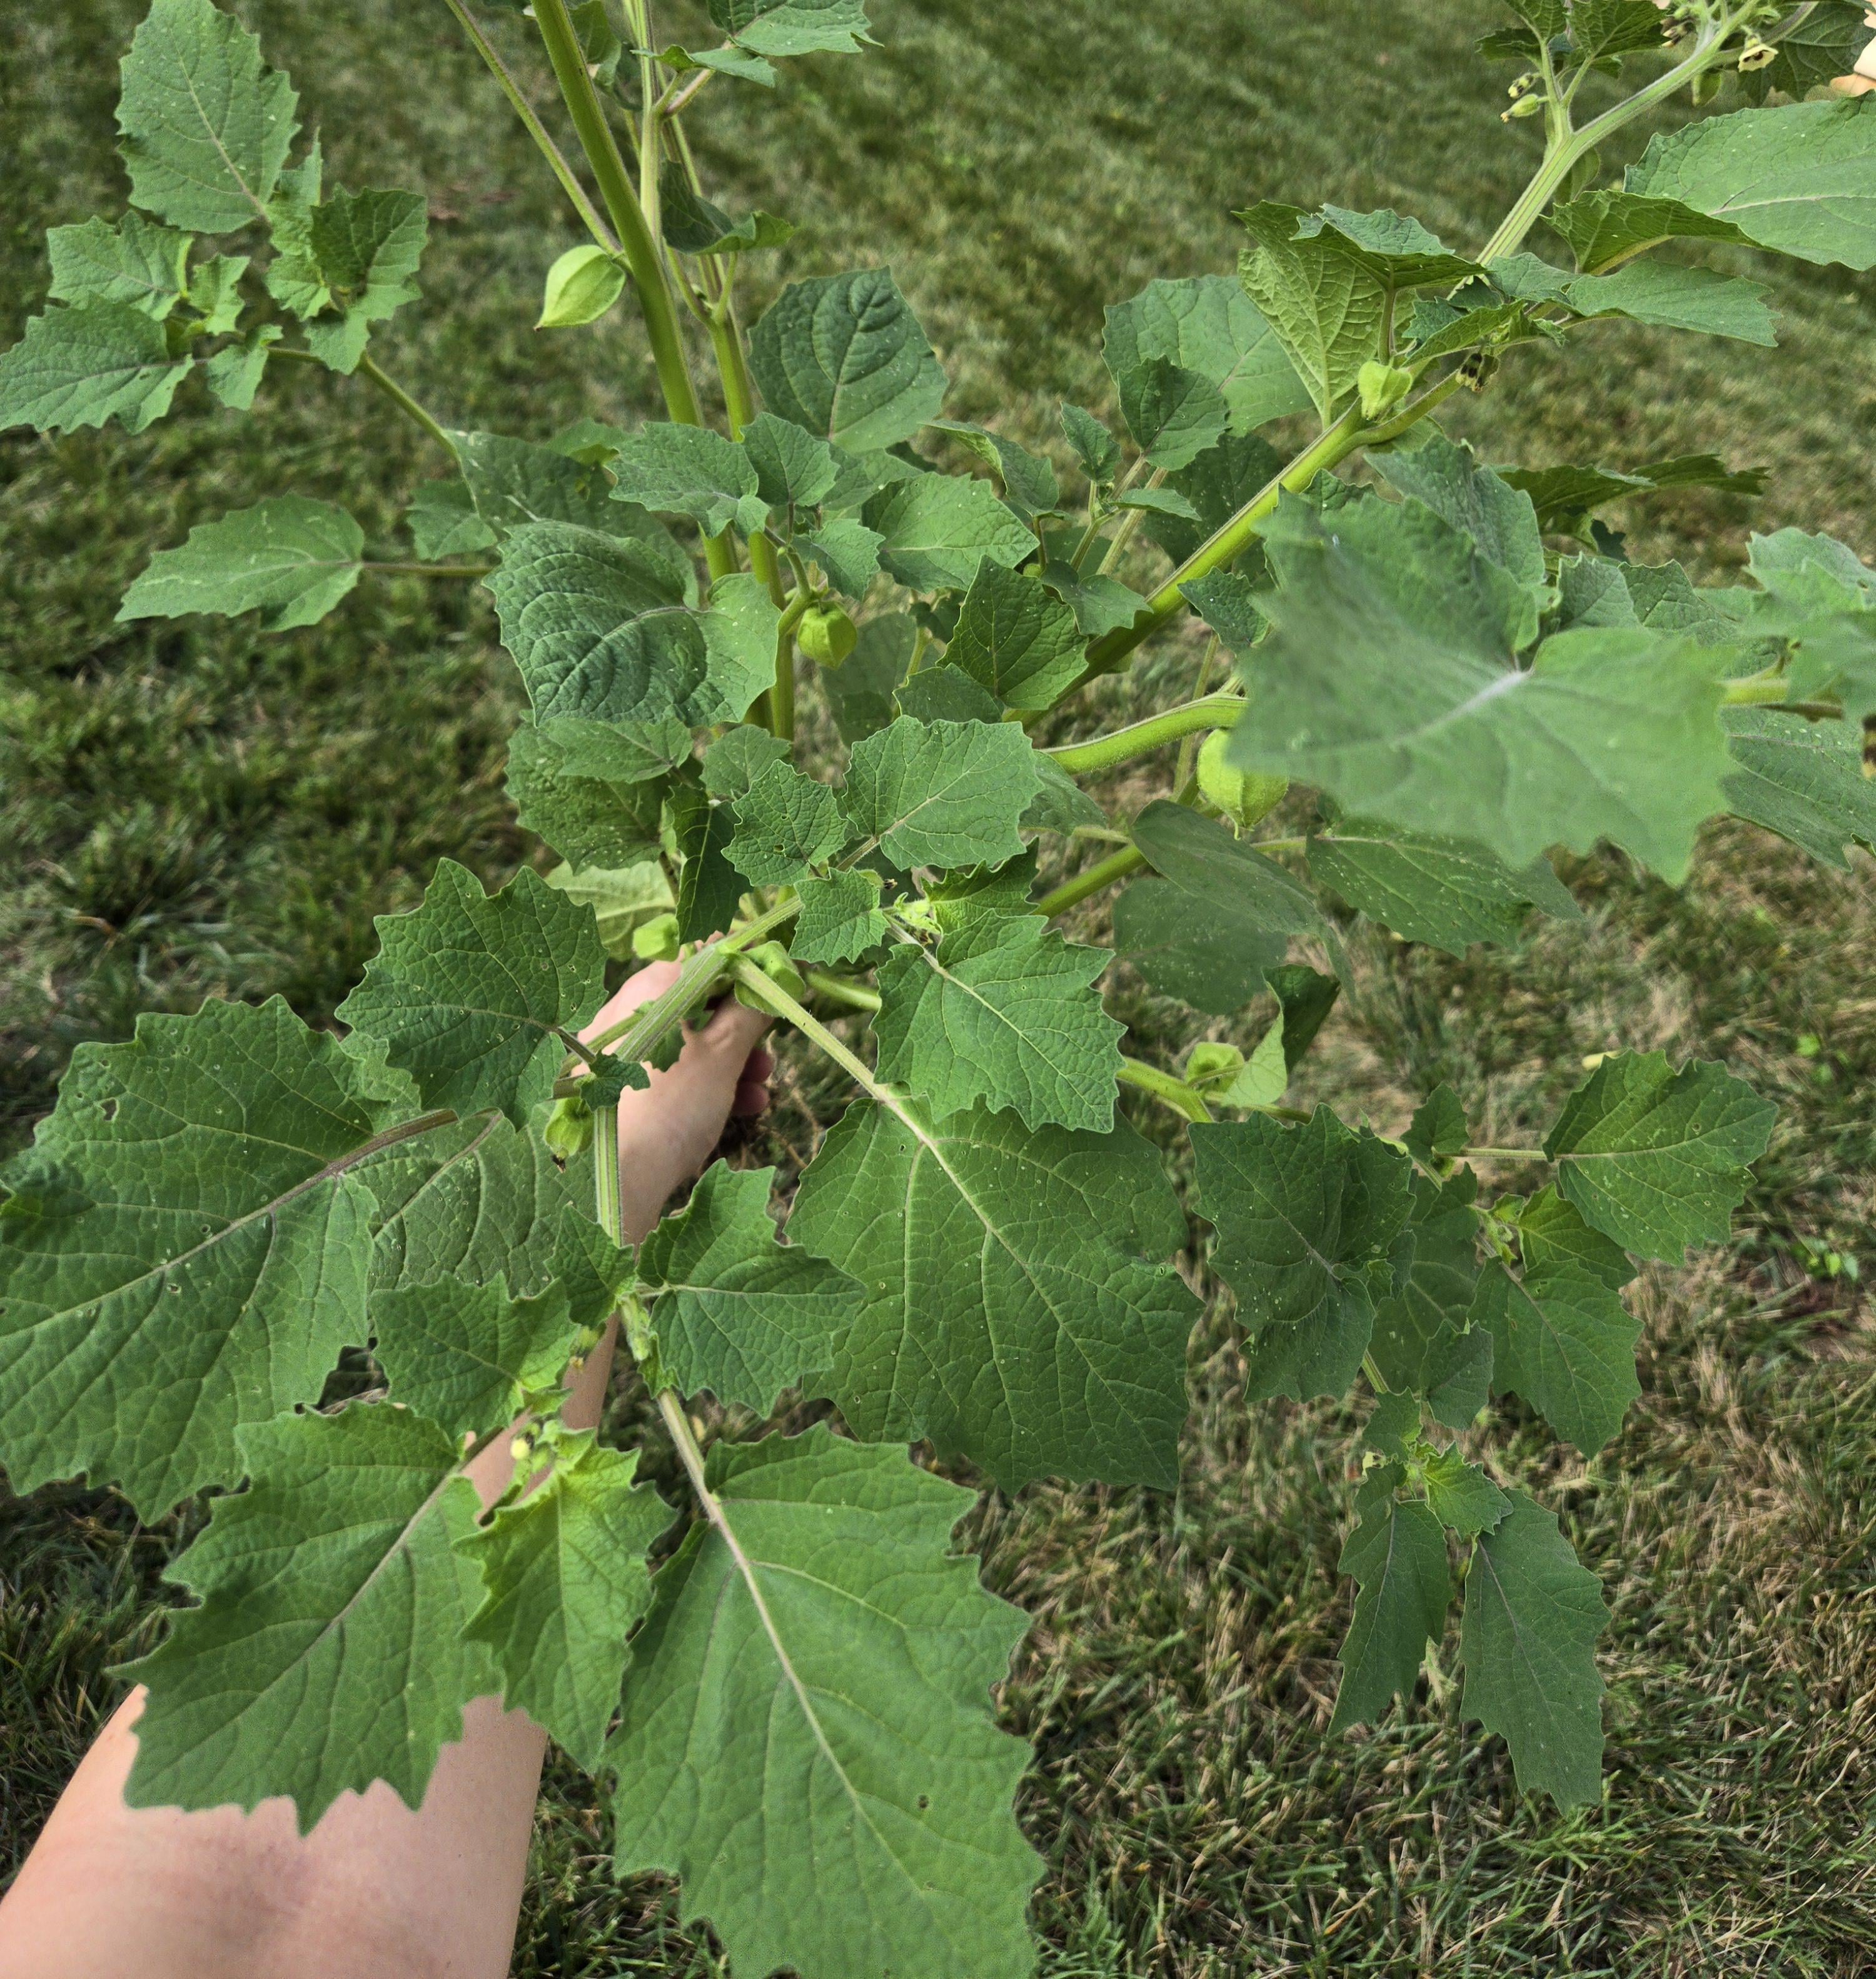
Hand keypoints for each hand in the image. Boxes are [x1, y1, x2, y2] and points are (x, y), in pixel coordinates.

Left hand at [578, 961, 773, 1241]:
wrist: (609, 1179)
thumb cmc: (670, 1106)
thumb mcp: (724, 1054)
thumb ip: (752, 1009)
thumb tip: (777, 977)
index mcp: (650, 987)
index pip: (708, 959)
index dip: (748, 976)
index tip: (776, 999)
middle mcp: (627, 1010)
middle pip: (699, 1005)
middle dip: (742, 1031)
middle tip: (769, 1056)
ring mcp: (616, 1050)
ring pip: (688, 1043)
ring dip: (730, 1063)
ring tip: (759, 1091)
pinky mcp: (615, 1087)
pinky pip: (668, 1073)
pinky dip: (702, 1084)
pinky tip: (735, 1109)